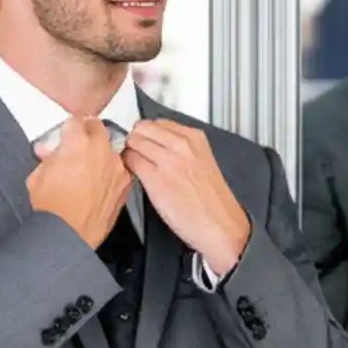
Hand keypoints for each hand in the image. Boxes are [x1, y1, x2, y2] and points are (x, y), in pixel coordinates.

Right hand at [27, 117, 132, 248]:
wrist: (68, 235)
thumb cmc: (52, 208)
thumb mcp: (37, 176)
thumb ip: (47, 158)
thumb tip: (47, 152)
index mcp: (77, 142)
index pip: (76, 121)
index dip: (69, 128)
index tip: (67, 133)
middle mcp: (101, 150)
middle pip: (98, 128)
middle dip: (88, 133)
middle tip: (78, 146)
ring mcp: (116, 167)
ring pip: (111, 149)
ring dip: (101, 154)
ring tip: (89, 168)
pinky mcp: (124, 184)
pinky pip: (119, 170)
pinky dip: (111, 172)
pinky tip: (99, 183)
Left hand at [123, 119, 250, 276]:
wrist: (220, 225)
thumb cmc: (210, 201)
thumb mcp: (201, 161)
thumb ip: (181, 147)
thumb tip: (156, 142)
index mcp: (194, 138)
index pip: (157, 122)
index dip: (147, 134)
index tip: (146, 143)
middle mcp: (181, 144)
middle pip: (142, 128)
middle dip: (135, 140)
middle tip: (137, 154)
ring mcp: (167, 160)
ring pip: (133, 142)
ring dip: (129, 152)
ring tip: (137, 166)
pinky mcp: (155, 178)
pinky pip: (130, 161)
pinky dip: (128, 167)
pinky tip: (137, 177)